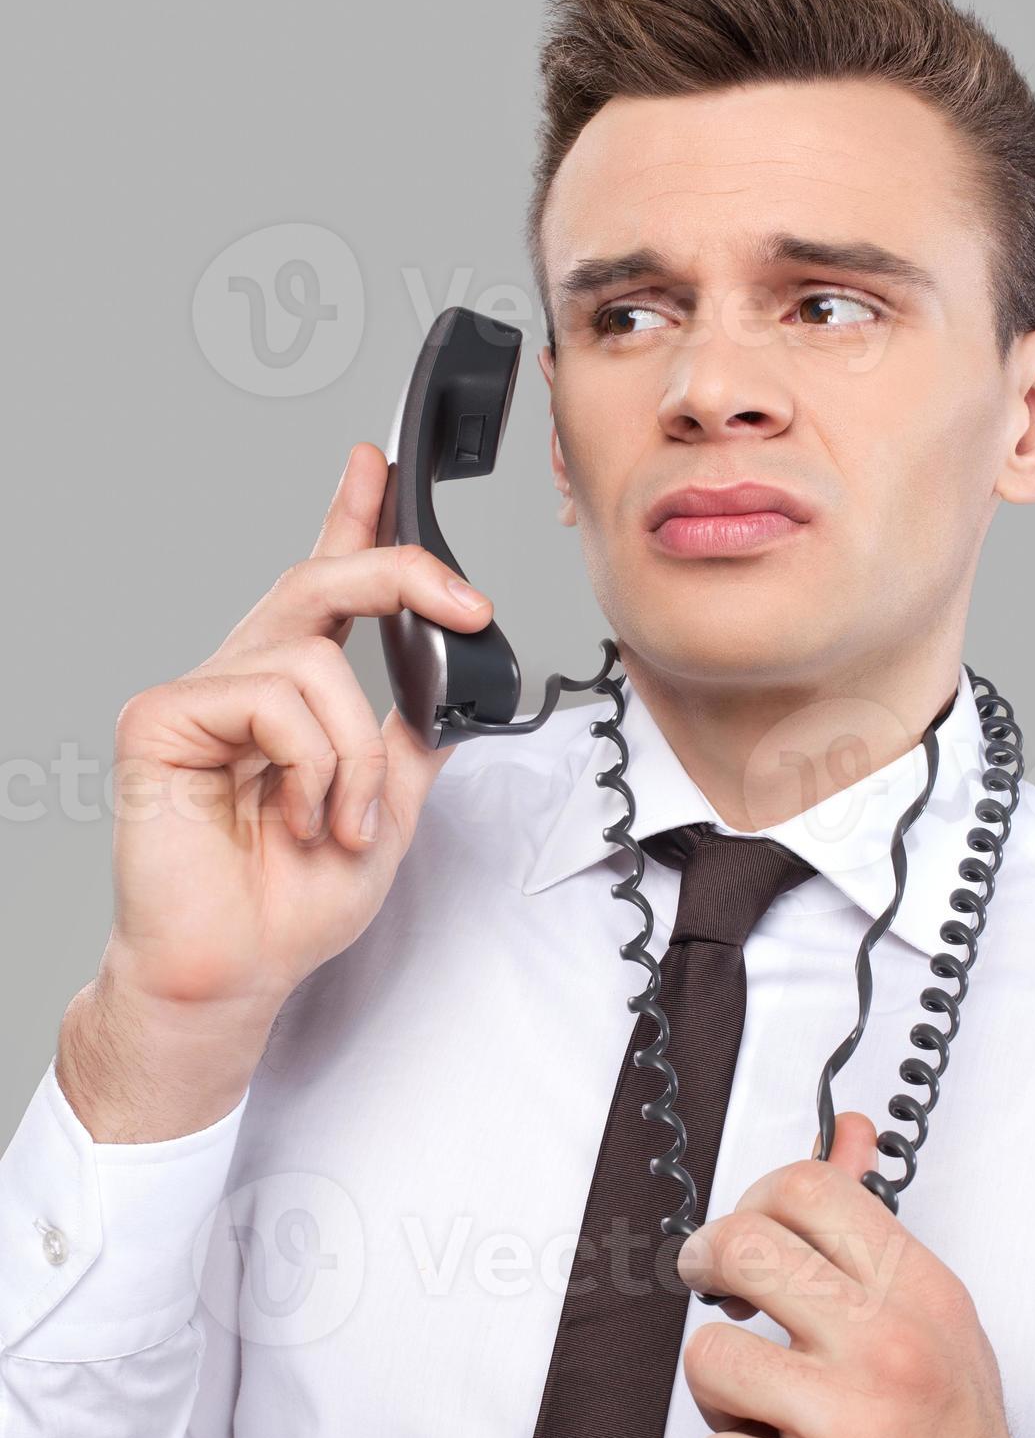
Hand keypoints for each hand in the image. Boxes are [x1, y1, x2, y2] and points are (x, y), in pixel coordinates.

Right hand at [58, 445, 493, 1141]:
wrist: (236, 973)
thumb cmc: (290, 904)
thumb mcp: (385, 810)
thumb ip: (408, 740)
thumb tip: (446, 686)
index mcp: (292, 693)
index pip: (323, 588)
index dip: (348, 518)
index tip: (376, 464)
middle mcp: (244, 680)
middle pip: (320, 581)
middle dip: (402, 573)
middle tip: (469, 606)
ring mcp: (198, 696)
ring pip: (315, 661)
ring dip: (357, 755)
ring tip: (340, 822)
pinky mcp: (161, 720)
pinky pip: (274, 702)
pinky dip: (313, 768)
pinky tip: (296, 817)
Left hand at [675, 1113, 1034, 1437]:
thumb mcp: (933, 1320)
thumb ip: (872, 1227)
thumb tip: (846, 1130)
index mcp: (920, 1290)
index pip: (806, 1186)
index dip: (751, 1204)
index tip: (746, 1243)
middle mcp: (892, 1345)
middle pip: (742, 1247)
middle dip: (707, 1271)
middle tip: (718, 1302)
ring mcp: (857, 1424)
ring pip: (708, 1357)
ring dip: (718, 1393)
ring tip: (761, 1414)